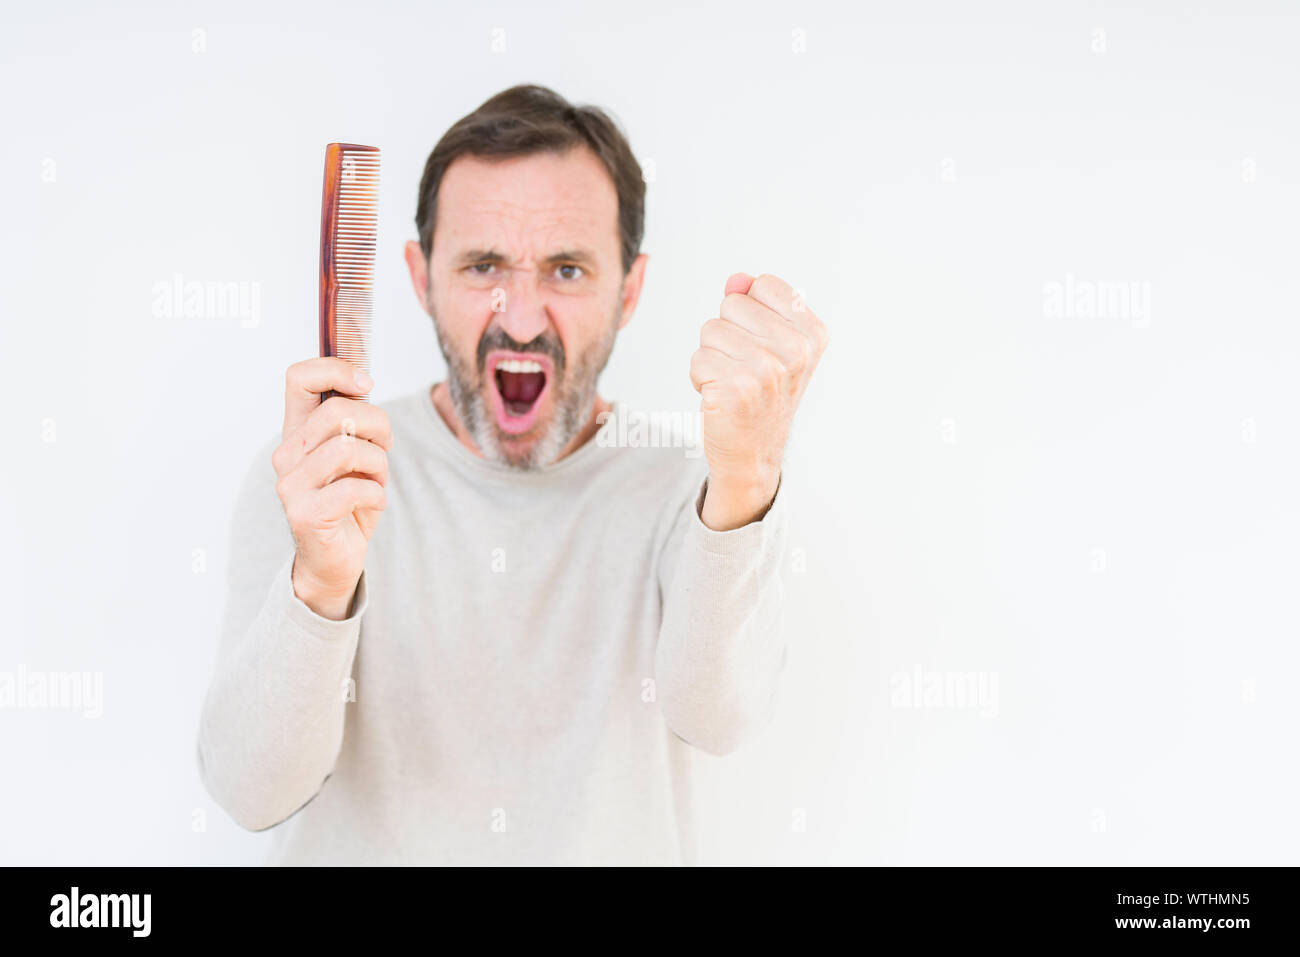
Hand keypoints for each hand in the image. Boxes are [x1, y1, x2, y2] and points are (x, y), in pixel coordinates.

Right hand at [272, 358, 392, 618]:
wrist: (335, 559)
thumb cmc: (349, 501)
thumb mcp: (355, 453)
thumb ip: (354, 422)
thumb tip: (363, 384)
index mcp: (297, 431)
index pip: (298, 377)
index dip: (336, 370)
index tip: (366, 384)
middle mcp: (287, 454)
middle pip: (337, 412)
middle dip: (378, 425)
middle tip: (385, 447)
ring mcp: (291, 485)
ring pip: (349, 449)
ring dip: (379, 464)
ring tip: (376, 480)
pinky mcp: (305, 514)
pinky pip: (355, 488)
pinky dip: (377, 494)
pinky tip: (374, 503)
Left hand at [689, 273, 828, 530]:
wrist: (752, 454)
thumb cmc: (759, 394)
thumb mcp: (771, 344)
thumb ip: (756, 304)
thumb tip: (737, 279)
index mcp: (812, 334)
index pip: (762, 285)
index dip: (750, 313)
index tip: (762, 346)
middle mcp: (796, 351)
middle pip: (732, 304)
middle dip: (728, 334)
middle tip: (743, 369)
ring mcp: (767, 371)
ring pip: (711, 330)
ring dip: (712, 357)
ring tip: (732, 383)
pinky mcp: (736, 389)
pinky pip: (698, 358)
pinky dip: (700, 378)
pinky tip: (720, 398)